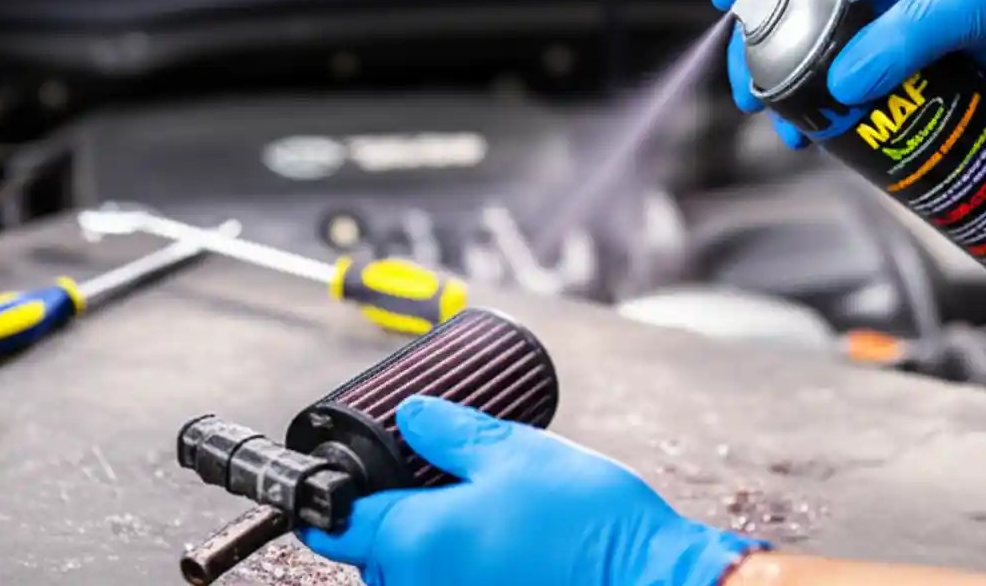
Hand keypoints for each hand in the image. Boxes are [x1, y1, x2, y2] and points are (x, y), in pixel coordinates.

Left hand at [300, 396, 766, 585]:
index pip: (336, 527)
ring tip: (487, 518)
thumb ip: (449, 432)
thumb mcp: (515, 452)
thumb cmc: (589, 526)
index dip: (332, 498)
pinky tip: (505, 550)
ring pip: (414, 577)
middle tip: (444, 486)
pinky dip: (464, 570)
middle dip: (397, 519)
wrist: (653, 585)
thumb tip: (410, 416)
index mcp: (415, 544)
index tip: (335, 483)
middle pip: (374, 555)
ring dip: (432, 548)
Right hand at [711, 0, 985, 147]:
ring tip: (783, 121)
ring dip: (785, 86)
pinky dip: (822, 109)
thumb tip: (843, 84)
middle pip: (786, 3)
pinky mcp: (894, 65)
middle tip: (752, 89)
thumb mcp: (967, 9)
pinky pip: (840, 84)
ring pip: (808, 50)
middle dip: (757, 45)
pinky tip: (820, 135)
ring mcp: (880, 24)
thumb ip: (903, 42)